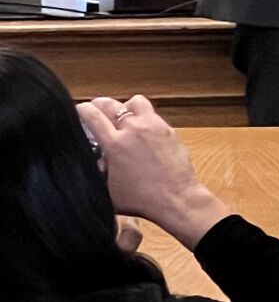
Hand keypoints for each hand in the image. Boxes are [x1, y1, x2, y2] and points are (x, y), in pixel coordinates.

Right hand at [78, 95, 231, 250]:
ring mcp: (154, 125)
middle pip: (112, 104)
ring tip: (121, 116)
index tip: (79, 109)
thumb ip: (97, 171)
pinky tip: (141, 130)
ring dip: (125, 106)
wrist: (176, 197)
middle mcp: (134, 129)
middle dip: (100, 104)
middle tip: (95, 108)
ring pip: (136, 102)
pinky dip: (143, 117)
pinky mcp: (169, 129)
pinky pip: (152, 114)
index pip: (93, 116)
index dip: (82, 110)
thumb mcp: (107, 189)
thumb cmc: (142, 199)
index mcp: (115, 144)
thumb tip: (96, 159)